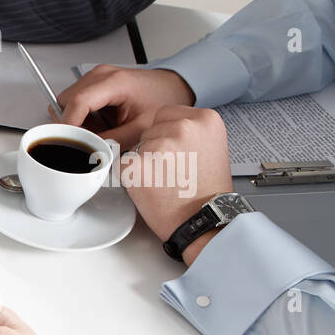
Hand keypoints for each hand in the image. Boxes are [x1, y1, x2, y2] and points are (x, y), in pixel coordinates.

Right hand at [56, 65, 195, 148]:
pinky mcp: (94, 83)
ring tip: (99, 129)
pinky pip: (75, 102)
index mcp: (114, 82)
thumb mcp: (140, 129)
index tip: (66, 141)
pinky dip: (81, 116)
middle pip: (65, 101)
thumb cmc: (161, 99)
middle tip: (87, 138)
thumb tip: (89, 150)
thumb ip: (112, 141)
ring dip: (76, 120)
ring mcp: (95, 77)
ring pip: (67, 102)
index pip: (77, 102)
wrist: (171, 87)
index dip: (68, 124)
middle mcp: (100, 75)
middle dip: (71, 124)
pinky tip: (100, 122)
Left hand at [121, 105, 231, 264]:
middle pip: (149, 129)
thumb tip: (164, 126)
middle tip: (172, 170)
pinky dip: (130, 176)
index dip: (165, 135)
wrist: (202, 219)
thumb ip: (190, 131)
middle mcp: (183, 126)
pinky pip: (123, 164)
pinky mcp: (138, 164)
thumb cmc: (206, 189)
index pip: (165, 114)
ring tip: (164, 180)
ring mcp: (159, 145)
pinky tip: (151, 187)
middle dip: (153, 148)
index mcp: (205, 118)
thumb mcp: (211, 146)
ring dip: (143, 162)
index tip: (176, 152)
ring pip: (136, 146)